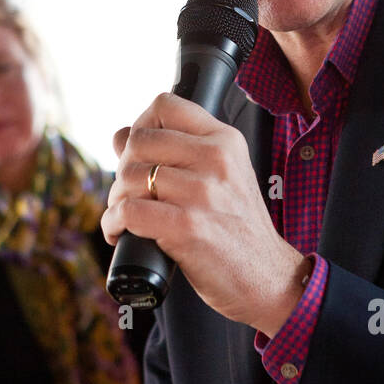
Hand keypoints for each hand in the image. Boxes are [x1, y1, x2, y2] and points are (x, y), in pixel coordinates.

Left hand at [103, 94, 309, 332]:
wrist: (269, 278)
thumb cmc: (239, 230)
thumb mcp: (222, 178)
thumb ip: (178, 152)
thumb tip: (120, 135)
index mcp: (225, 141)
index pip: (165, 105)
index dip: (140, 125)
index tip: (137, 152)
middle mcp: (215, 159)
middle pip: (138, 142)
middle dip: (122, 170)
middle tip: (127, 194)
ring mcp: (202, 193)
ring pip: (129, 177)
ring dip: (115, 200)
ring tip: (124, 217)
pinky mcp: (187, 227)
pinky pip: (129, 212)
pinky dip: (114, 224)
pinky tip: (120, 233)